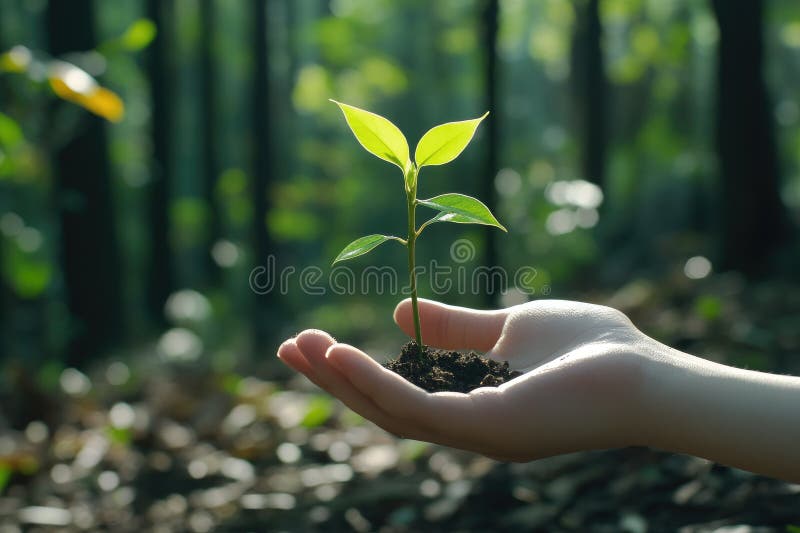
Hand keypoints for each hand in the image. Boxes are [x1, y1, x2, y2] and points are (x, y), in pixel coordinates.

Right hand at [277, 298, 648, 461]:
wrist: (649, 374)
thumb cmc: (591, 350)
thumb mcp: (509, 328)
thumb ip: (456, 328)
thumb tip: (398, 316)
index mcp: (474, 406)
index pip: (402, 394)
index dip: (356, 371)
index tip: (319, 341)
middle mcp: (467, 429)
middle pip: (383, 408)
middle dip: (334, 380)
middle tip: (289, 349)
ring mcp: (475, 434)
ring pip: (388, 412)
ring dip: (341, 380)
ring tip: (301, 348)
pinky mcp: (484, 428)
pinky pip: (415, 407)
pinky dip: (372, 382)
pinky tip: (339, 354)